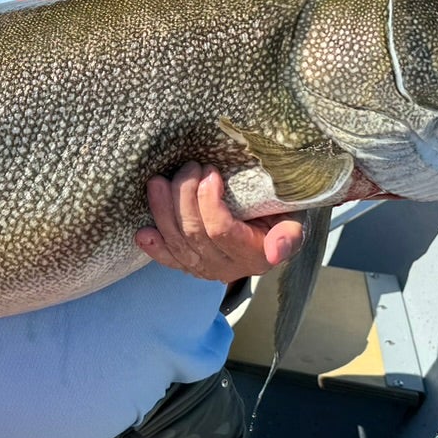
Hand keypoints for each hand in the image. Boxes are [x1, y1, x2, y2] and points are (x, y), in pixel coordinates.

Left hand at [136, 163, 306, 282]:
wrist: (273, 227)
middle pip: (194, 234)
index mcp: (254, 255)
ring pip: (177, 242)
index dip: (209, 201)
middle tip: (188, 167)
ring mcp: (206, 269)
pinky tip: (142, 232)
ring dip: (163, 211)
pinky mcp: (190, 266)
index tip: (210, 172)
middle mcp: (228, 268)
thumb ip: (289, 236)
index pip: (221, 230)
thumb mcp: (295, 220)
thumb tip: (276, 252)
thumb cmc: (282, 215)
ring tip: (158, 182)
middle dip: (184, 197)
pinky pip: (169, 259)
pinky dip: (154, 246)